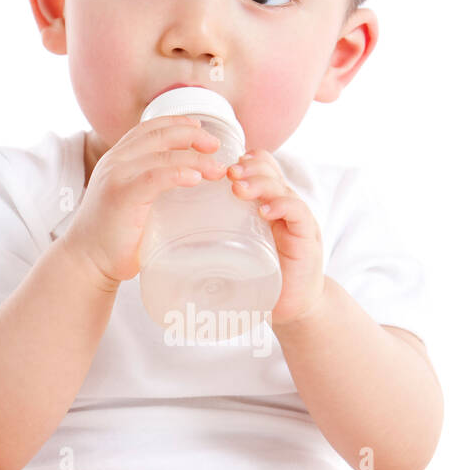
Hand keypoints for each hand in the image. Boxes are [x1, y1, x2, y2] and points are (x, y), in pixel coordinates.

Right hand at [62, 115, 225, 285]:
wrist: (86, 261)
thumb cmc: (114, 238)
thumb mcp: (132, 201)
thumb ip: (151, 189)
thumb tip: (188, 189)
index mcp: (118, 159)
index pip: (149, 128)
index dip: (177, 123)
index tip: (200, 130)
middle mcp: (115, 161)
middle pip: (160, 134)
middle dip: (192, 136)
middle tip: (216, 146)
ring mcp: (117, 176)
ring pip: (163, 155)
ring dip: (195, 158)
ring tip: (217, 169)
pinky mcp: (122, 195)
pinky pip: (155, 177)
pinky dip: (179, 174)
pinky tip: (196, 178)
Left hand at [226, 150, 324, 325]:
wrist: (294, 308)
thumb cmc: (260, 280)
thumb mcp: (234, 253)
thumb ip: (212, 241)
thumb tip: (164, 238)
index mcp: (266, 204)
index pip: (260, 168)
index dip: (242, 161)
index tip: (217, 163)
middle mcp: (283, 206)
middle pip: (269, 171)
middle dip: (247, 167)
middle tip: (227, 173)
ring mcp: (296, 220)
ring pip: (281, 187)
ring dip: (259, 183)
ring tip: (238, 188)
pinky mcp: (306, 237)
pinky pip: (297, 212)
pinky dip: (281, 206)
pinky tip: (264, 211)